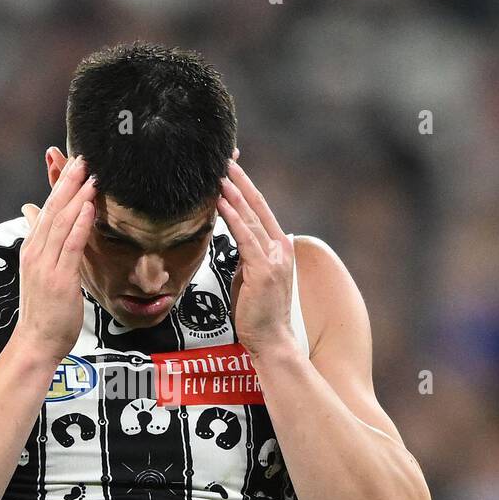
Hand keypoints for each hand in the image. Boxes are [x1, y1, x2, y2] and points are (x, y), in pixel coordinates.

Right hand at [14, 155, 97, 363]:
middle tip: (83, 159)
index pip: (46, 209)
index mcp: (32, 248)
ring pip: (61, 223)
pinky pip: (70, 245)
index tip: (74, 164)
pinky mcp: (59, 278)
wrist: (36, 341)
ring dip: (77, 197)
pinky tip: (89, 207)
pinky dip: (80, 224)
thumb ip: (40, 239)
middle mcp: (36, 252)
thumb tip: (32, 212)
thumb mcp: (39, 269)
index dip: (60, 185)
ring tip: (90, 176)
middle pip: (52, 209)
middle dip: (68, 182)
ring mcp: (45, 264)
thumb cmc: (43, 310)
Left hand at [217, 159, 297, 357]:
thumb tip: (237, 242)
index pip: (260, 210)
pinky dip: (232, 217)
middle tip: (224, 159)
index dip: (245, 188)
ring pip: (250, 218)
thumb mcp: (252, 276)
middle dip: (239, 181)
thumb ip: (248, 255)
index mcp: (279, 247)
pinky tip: (221, 202)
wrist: (271, 340)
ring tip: (218, 173)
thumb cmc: (258, 312)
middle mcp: (280, 247)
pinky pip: (245, 237)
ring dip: (233, 193)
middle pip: (257, 206)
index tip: (231, 169)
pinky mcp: (262, 269)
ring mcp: (273, 258)